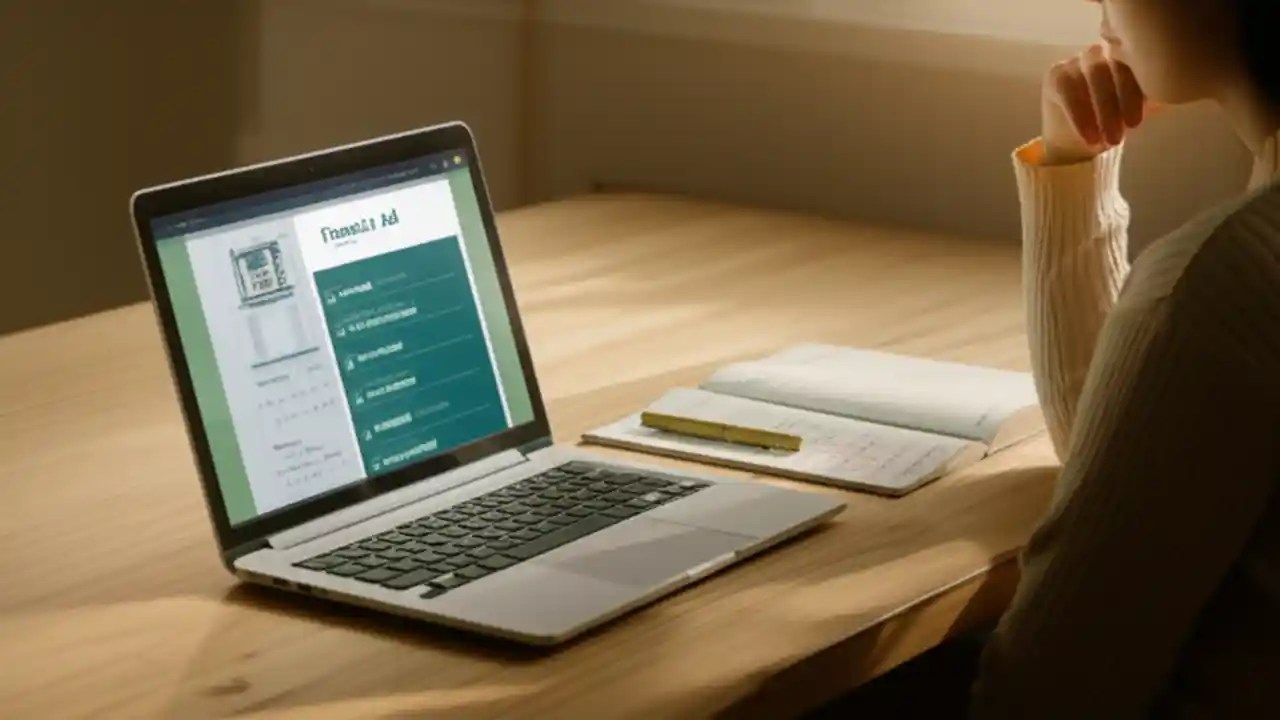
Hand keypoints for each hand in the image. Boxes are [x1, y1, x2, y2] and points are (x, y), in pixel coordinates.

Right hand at [1041, 44, 1148, 164]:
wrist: (1079, 145)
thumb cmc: (1113, 123)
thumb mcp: (1137, 112)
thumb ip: (1154, 100)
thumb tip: (1173, 94)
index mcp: (1127, 57)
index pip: (1136, 64)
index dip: (1137, 93)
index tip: (1136, 125)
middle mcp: (1103, 52)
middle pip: (1114, 65)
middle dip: (1119, 102)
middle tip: (1123, 135)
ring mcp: (1077, 61)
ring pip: (1094, 73)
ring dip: (1102, 108)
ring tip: (1106, 140)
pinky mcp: (1056, 75)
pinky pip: (1068, 90)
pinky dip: (1079, 115)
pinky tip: (1088, 137)